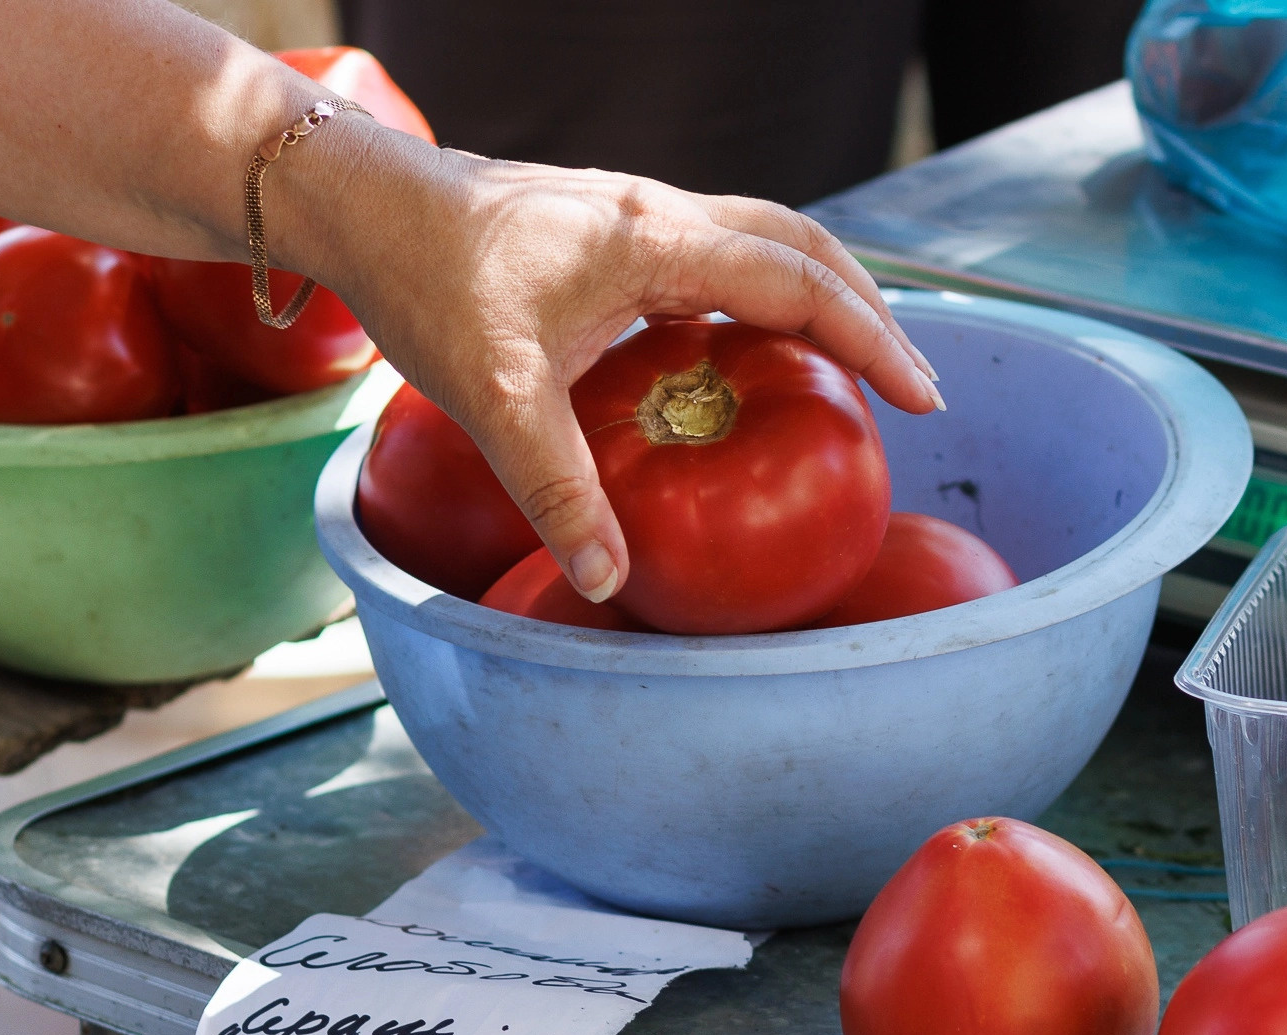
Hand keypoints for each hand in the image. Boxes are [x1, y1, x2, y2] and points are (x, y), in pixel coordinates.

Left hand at [285, 122, 941, 601]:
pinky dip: (765, 294)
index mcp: (655, 241)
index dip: (871, 338)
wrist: (364, 205)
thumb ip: (557, 489)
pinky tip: (752, 348)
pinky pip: (721, 252)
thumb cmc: (426, 284)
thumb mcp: (496, 396)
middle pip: (804, 247)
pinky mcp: (614, 228)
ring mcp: (640, 214)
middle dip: (868, 313)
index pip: (800, 282)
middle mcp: (661, 213)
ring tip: (854, 366)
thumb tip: (610, 577)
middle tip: (910, 388)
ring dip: (820, 295)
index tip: (921, 397)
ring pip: (766, 239)